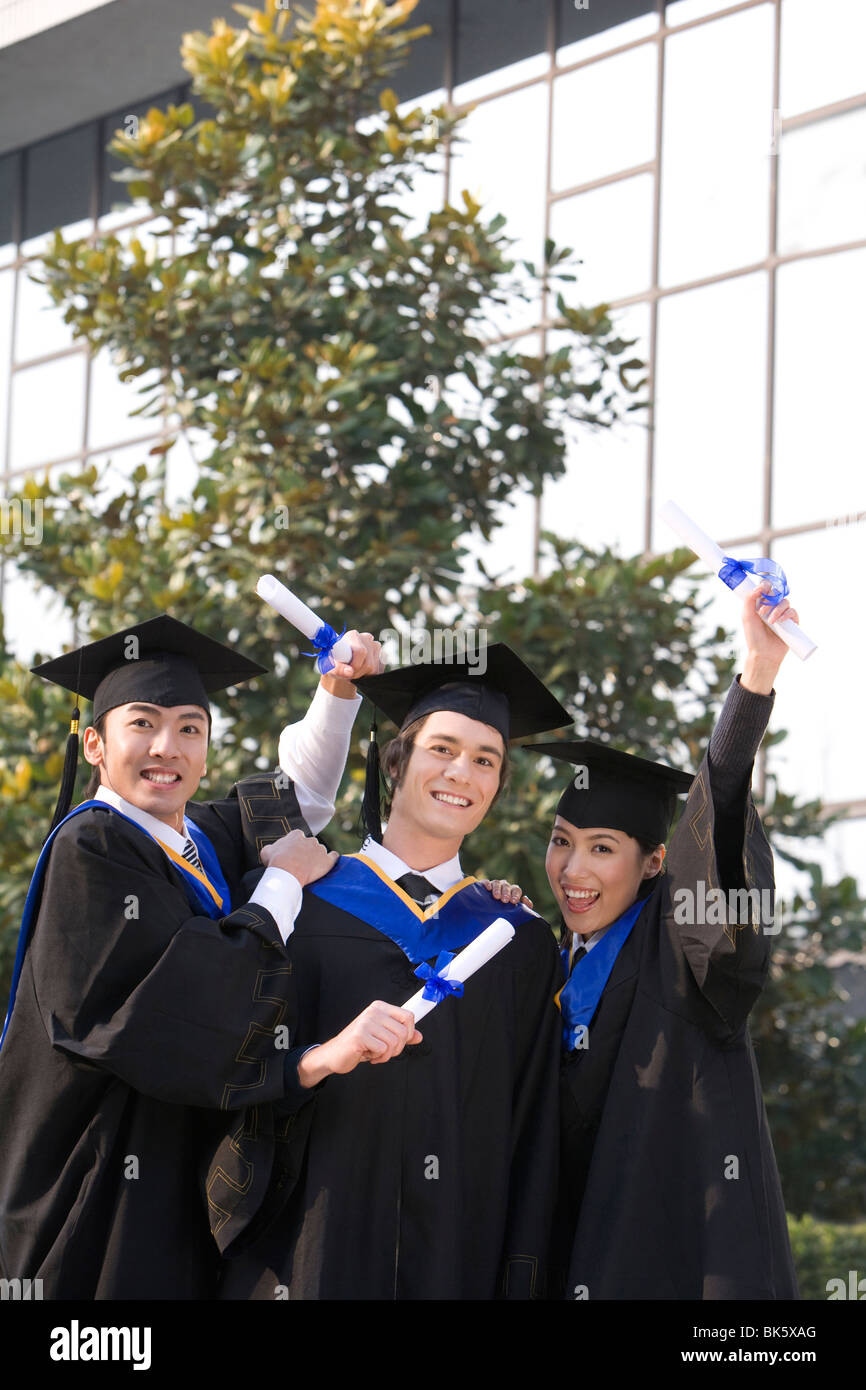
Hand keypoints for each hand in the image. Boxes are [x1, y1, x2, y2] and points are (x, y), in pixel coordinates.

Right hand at [261, 828, 338, 885]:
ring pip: (320, 851)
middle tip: (300, 863)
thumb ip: (273, 847)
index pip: (298, 837)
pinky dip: (332, 858)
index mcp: (296, 835)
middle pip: (310, 844)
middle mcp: (310, 840)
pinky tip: (330, 862)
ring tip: (310, 868)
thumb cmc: (276, 862)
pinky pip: (334, 856)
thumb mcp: (266, 851)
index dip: (295, 846)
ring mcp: (320, 849)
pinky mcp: (328, 860)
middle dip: (306, 852)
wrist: (287, 874)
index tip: (292, 854)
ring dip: (316, 857)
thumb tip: (272, 850)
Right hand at [297, 1001, 421, 1086]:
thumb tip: (419, 1036)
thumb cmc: (359, 1044)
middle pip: (403, 1032)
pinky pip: (383, 1049)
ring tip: (375, 1052)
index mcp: (380, 1008)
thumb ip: (401, 1035)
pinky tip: (368, 1055)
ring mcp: (366, 1022)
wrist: (334, 1054)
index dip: (409, 1033)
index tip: (400, 1041)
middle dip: (397, 1048)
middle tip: (385, 1051)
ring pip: (394, 1042)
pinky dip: (378, 1058)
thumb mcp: (382, 1036)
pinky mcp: (360, 1035)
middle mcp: (373, 1011)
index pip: (408, 1016)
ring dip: (387, 1054)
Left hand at [320, 629, 383, 698]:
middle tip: (348, 674)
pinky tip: (360, 671)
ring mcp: (376, 646)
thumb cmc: (334, 662)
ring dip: (362, 675)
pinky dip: (369, 675)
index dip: (354, 665)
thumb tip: (349, 672)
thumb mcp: (330, 666)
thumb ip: (338, 669)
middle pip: (368, 663)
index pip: (361, 652)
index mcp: (353, 636)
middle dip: (357, 672)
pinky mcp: (381, 656)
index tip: (347, 671)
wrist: (340, 664)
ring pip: (374, 669)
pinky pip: (378, 671)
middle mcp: (366, 638)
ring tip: (353, 671)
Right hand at [480, 878, 532, 908]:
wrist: (488, 913)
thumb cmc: (505, 912)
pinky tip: (488, 888)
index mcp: (513, 892)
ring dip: (497, 889)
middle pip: (507, 886)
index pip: (516, 890)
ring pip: (497, 883)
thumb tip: (525, 899)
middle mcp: (504, 887)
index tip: (514, 901)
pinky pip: (486, 882)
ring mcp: (494, 886)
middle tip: (505, 900)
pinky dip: (487, 884)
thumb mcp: (515, 911)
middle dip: (506, 893)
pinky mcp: (483, 886)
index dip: (515, 895)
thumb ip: (524, 906)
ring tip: (496, 897)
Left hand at [740, 583, 799, 693]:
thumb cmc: (753, 636)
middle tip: (761, 613)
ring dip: (777, 610)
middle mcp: (772, 608)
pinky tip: (780, 621)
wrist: (763, 653)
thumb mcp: (746, 617)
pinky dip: (787, 614)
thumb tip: (758, 587)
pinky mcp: (791, 623)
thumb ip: (749, 600)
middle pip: (777, 594)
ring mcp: (782, 615)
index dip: (765, 586)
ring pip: (785, 602)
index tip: (762, 589)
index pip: (766, 589)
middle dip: (770, 601)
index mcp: (761, 605)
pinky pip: (793, 612)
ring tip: (770, 621)